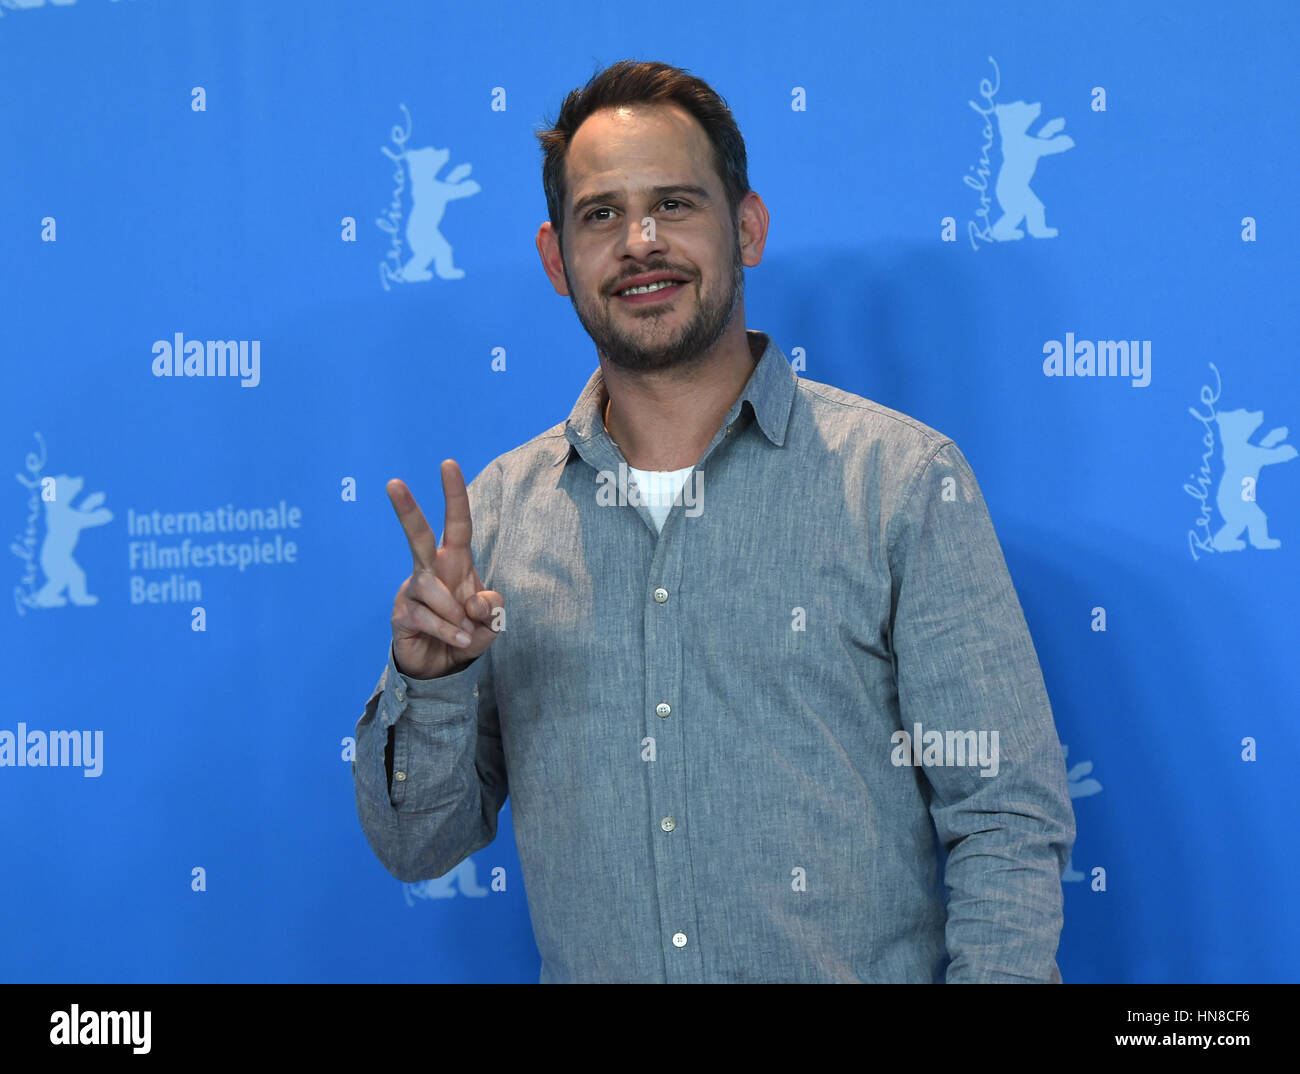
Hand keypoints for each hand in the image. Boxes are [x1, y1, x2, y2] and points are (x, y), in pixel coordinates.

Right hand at [387, 460, 502, 679]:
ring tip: (465, 632)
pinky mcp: (401, 613)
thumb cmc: (467, 632)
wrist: (442, 666)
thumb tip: (471, 602)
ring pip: (432, 589)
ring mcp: (412, 589)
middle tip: (393, 483)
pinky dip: (448, 632)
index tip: (448, 464)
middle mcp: (430, 569)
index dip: (455, 495)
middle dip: (407, 509)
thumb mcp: (491, 622)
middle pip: (417, 535)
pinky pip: (427, 617)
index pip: (458, 523)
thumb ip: (492, 609)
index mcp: (456, 561)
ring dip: (456, 616)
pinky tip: (457, 642)